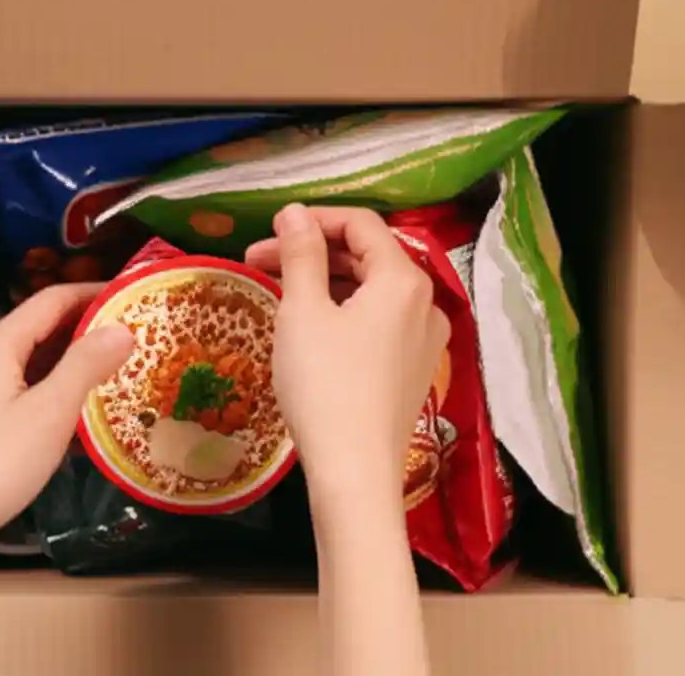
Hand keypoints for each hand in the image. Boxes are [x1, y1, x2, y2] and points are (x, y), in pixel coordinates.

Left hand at [0, 283, 133, 577]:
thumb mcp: (50, 413)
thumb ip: (86, 365)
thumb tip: (122, 327)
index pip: (49, 301)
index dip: (91, 294)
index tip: (129, 297)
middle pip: (32, 331)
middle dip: (79, 332)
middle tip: (125, 341)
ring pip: (18, 365)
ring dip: (60, 365)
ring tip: (102, 378)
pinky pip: (4, 393)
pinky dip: (38, 392)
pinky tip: (59, 419)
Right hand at [245, 205, 449, 501]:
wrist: (355, 471)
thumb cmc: (325, 385)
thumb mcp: (303, 312)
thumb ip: (301, 254)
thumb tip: (295, 213)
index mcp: (404, 279)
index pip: (361, 224)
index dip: (312, 220)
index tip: (268, 234)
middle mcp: (425, 302)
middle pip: (369, 256)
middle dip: (314, 252)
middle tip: (260, 263)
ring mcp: (425, 339)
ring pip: (373, 291)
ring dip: (327, 282)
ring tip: (279, 293)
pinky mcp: (414, 369)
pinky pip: (380, 322)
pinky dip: (345, 311)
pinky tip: (311, 327)